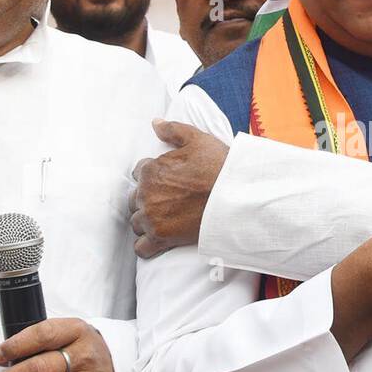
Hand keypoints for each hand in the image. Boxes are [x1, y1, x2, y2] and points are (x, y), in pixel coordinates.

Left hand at [129, 120, 227, 259]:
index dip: (152, 178)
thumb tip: (155, 124)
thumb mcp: (197, 139)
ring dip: (147, 222)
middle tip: (169, 203)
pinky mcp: (161, 237)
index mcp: (150, 170)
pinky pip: (141, 247)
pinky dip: (147, 246)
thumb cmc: (218, 166)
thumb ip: (173, 130)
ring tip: (166, 221)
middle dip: (148, 201)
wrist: (235, 196)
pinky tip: (157, 242)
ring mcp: (152, 217)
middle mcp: (146, 194)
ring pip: (137, 222)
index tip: (167, 183)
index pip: (138, 174)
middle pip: (136, 200)